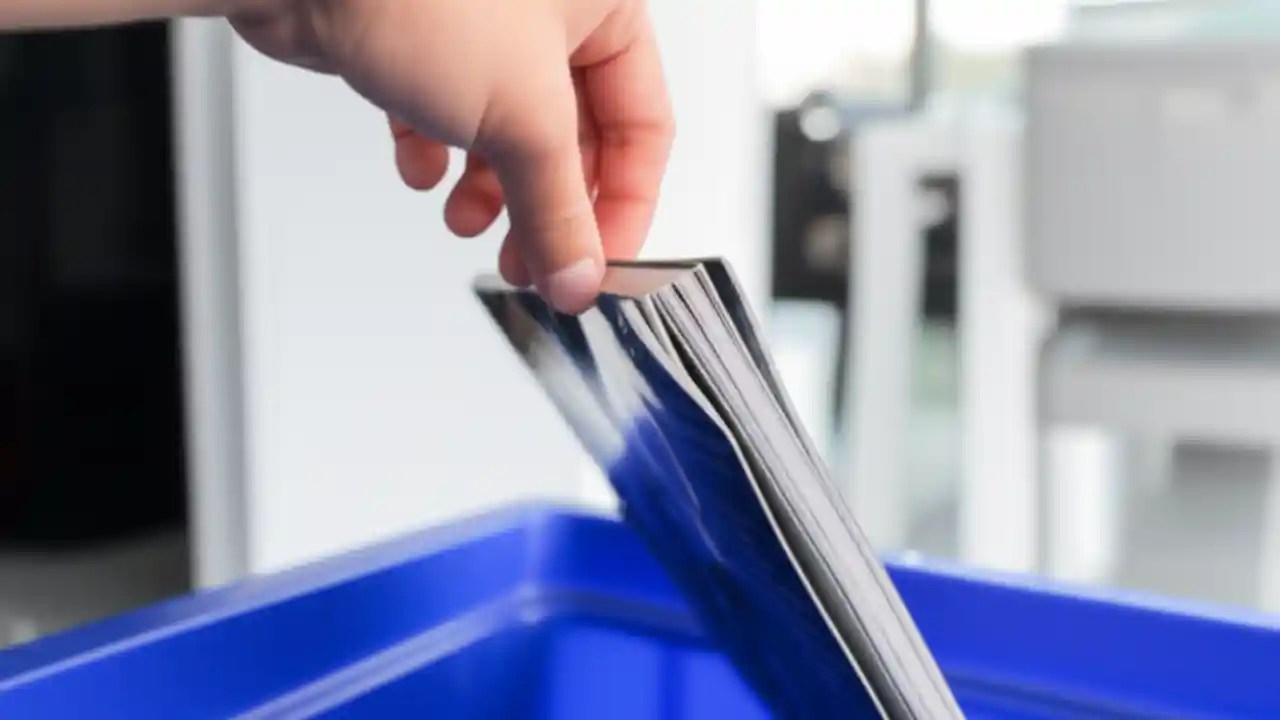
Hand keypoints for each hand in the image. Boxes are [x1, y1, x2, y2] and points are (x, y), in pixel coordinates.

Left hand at [230, 0, 673, 312]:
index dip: (625, 205)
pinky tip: (419, 166)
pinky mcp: (419, 37)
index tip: (598, 265)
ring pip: (507, 129)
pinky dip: (435, 149)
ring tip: (465, 222)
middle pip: (572, 135)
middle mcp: (549, 9)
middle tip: (532, 264)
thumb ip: (558, 210)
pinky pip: (444, 109)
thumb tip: (578, 275)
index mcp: (604, 4)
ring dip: (490, 190)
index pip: (643, 124)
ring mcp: (481, 22)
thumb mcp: (522, 118)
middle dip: (546, 207)